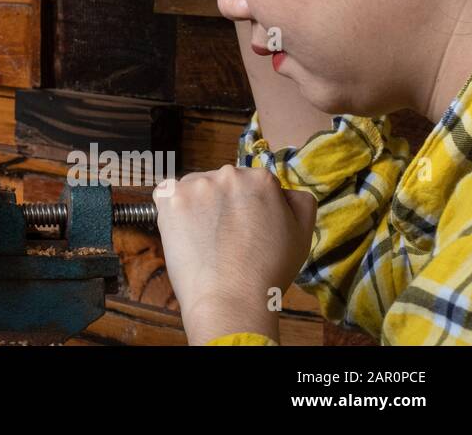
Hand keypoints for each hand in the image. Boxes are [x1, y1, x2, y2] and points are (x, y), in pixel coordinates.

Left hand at [153, 166, 316, 343]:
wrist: (230, 298)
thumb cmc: (268, 272)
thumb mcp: (302, 234)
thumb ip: (299, 202)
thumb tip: (285, 191)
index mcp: (261, 179)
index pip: (255, 184)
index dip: (251, 209)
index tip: (248, 230)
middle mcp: (227, 174)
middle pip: (224, 183)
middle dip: (225, 205)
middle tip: (229, 238)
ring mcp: (195, 185)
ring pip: (197, 189)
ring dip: (200, 206)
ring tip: (207, 239)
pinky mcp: (169, 199)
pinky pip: (169, 195)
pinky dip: (175, 210)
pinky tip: (187, 232)